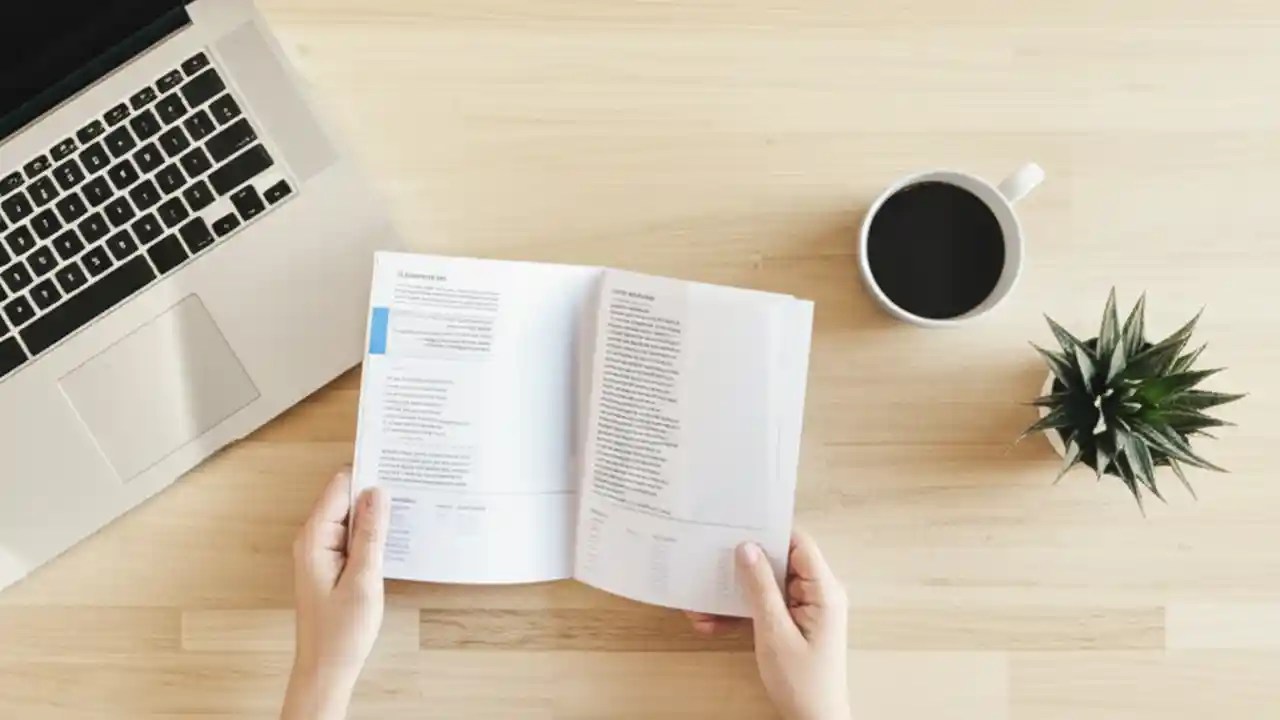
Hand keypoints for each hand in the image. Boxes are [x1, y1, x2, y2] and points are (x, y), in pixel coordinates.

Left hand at [281, 469, 388, 719]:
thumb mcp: (363, 580)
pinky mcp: (332, 564)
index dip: (368, 474)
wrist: (326, 669)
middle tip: (413, 487)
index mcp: (315, 538)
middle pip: (345, 498)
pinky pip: (352, 536)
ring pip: (351, 517)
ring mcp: (322, 552)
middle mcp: (314, 539)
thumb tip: (378, 492)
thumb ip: (370, 534)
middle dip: (376, 492)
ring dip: (376, 515)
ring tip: (410, 509)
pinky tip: (395, 537)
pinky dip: (372, 534)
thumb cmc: (341, 632)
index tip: (398, 468)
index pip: (340, 486)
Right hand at [686, 531, 850, 719]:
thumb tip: (746, 547)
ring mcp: (804, 608)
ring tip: (699, 601)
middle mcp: (817, 593)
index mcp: (824, 590)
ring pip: (765, 586)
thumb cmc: (802, 681)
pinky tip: (709, 621)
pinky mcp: (792, 622)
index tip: (736, 525)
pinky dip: (739, 613)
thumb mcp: (775, 632)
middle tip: (708, 558)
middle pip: (778, 562)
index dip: (770, 532)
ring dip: (734, 594)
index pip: (799, 544)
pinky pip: (763, 607)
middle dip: (742, 565)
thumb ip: (761, 588)